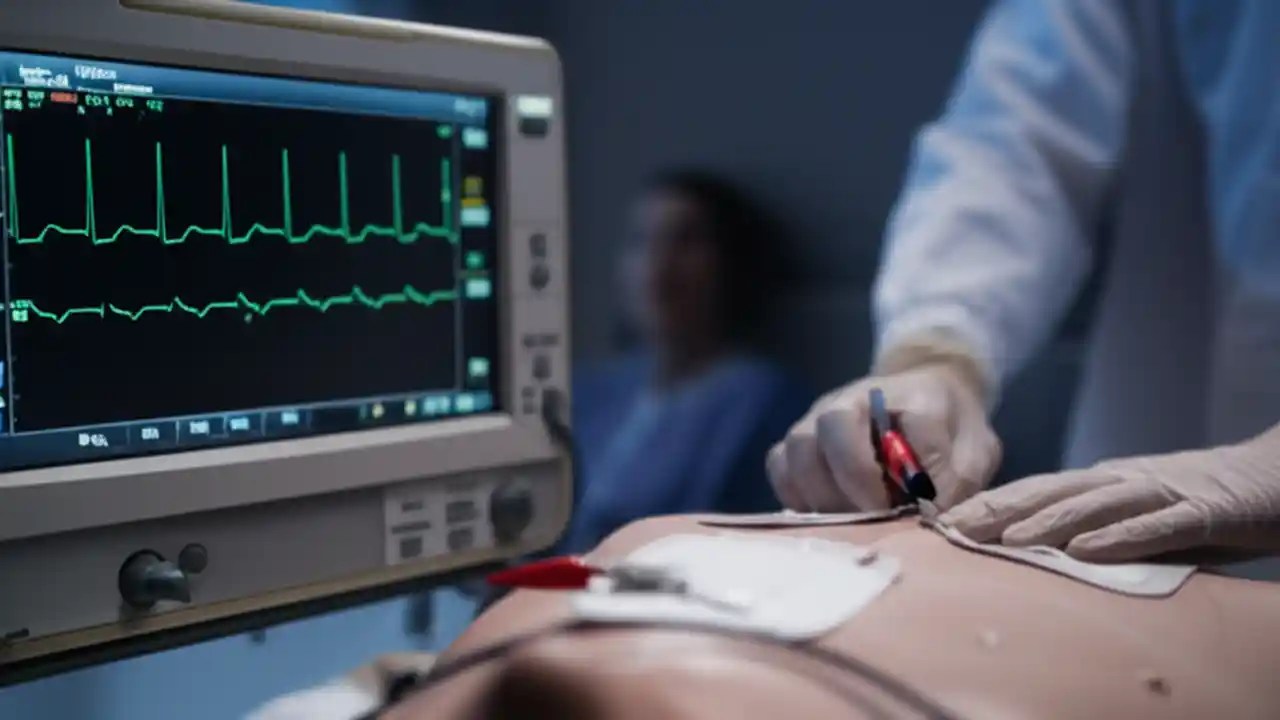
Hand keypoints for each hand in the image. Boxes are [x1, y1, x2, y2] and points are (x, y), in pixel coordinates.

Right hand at [766, 359, 999, 511]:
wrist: (921, 404)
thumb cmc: (949, 433)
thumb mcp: (976, 453)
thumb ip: (960, 479)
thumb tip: (927, 514)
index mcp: (917, 393)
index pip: (918, 420)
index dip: (923, 467)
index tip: (930, 501)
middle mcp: (858, 397)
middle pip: (835, 422)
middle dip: (856, 477)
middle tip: (879, 514)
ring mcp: (820, 417)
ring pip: (799, 447)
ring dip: (823, 492)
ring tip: (851, 522)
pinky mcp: (797, 442)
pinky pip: (780, 467)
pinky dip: (796, 497)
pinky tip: (826, 518)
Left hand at [940, 424, 1279, 561]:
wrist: (1275, 476)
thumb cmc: (1199, 501)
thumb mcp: (1136, 514)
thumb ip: (1095, 528)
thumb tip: (1043, 553)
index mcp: (1103, 481)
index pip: (1035, 492)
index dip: (989, 506)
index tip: (943, 526)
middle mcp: (1122, 479)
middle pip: (1051, 494)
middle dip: (998, 512)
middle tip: (952, 533)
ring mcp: (1160, 491)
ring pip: (1094, 505)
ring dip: (1047, 523)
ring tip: (1005, 542)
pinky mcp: (1202, 509)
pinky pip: (1156, 525)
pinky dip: (1119, 537)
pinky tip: (1087, 551)